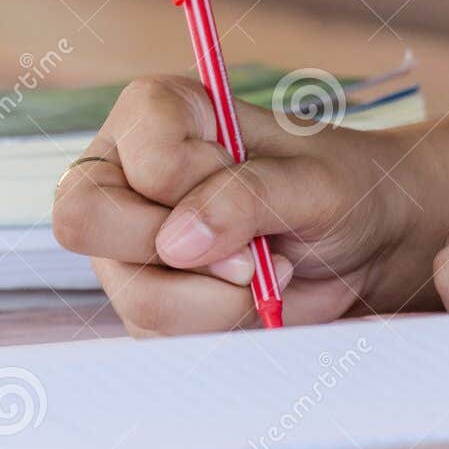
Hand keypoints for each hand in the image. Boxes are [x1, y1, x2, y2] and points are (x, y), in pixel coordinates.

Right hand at [52, 75, 432, 334]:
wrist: (363, 244)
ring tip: (265, 273)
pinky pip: (155, 333)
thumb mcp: (311, 182)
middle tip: (249, 253)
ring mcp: (125, 243)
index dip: (197, 183)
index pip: (140, 159)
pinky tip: (249, 298)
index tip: (248, 179)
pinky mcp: (141, 298)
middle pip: (85, 220)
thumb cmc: (339, 189)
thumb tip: (176, 244)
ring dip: (217, 300)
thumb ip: (245, 197)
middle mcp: (122, 174)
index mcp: (154, 115)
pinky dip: (218, 326)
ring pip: (132, 293)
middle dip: (182, 253)